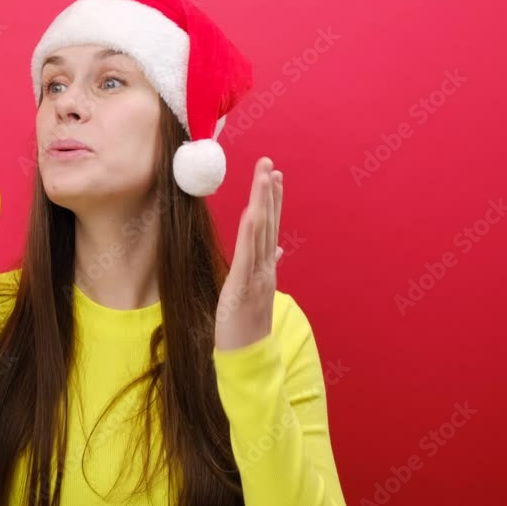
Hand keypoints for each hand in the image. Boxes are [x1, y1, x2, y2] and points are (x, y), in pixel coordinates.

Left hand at [215, 157, 283, 350]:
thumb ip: (266, 267)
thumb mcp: (256, 291)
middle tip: (269, 164)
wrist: (248, 357)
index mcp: (265, 267)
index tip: (273, 175)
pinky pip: (248, 255)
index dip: (272, 200)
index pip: (270, 227)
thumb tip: (278, 249)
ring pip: (261, 233)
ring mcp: (256, 276)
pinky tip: (253, 212)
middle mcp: (265, 267)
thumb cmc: (247, 325)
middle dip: (268, 192)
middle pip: (268, 223)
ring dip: (263, 203)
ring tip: (264, 177)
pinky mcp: (242, 287)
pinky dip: (252, 232)